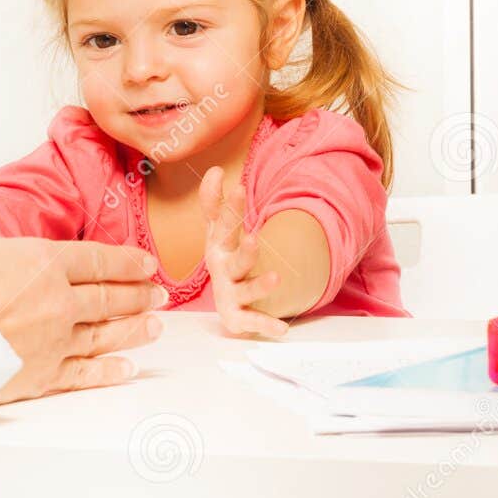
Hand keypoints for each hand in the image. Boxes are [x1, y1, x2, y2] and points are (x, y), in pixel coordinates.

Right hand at [0, 128, 166, 404]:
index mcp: (40, 263)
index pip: (95, 259)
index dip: (124, 260)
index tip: (147, 262)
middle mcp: (57, 303)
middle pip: (107, 296)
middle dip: (137, 294)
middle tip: (161, 294)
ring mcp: (53, 344)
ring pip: (104, 334)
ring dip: (133, 329)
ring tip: (156, 328)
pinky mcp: (41, 378)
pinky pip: (84, 374)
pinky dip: (108, 371)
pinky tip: (126, 370)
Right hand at [201, 166, 287, 338]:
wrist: (227, 295)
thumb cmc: (225, 256)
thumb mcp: (219, 230)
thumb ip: (216, 202)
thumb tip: (214, 169)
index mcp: (219, 246)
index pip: (224, 225)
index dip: (230, 208)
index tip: (240, 187)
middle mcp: (223, 270)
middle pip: (235, 260)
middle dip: (245, 251)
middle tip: (254, 239)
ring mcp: (230, 293)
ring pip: (246, 290)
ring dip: (259, 285)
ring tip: (277, 278)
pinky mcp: (237, 316)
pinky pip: (253, 320)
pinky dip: (266, 324)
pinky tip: (282, 328)